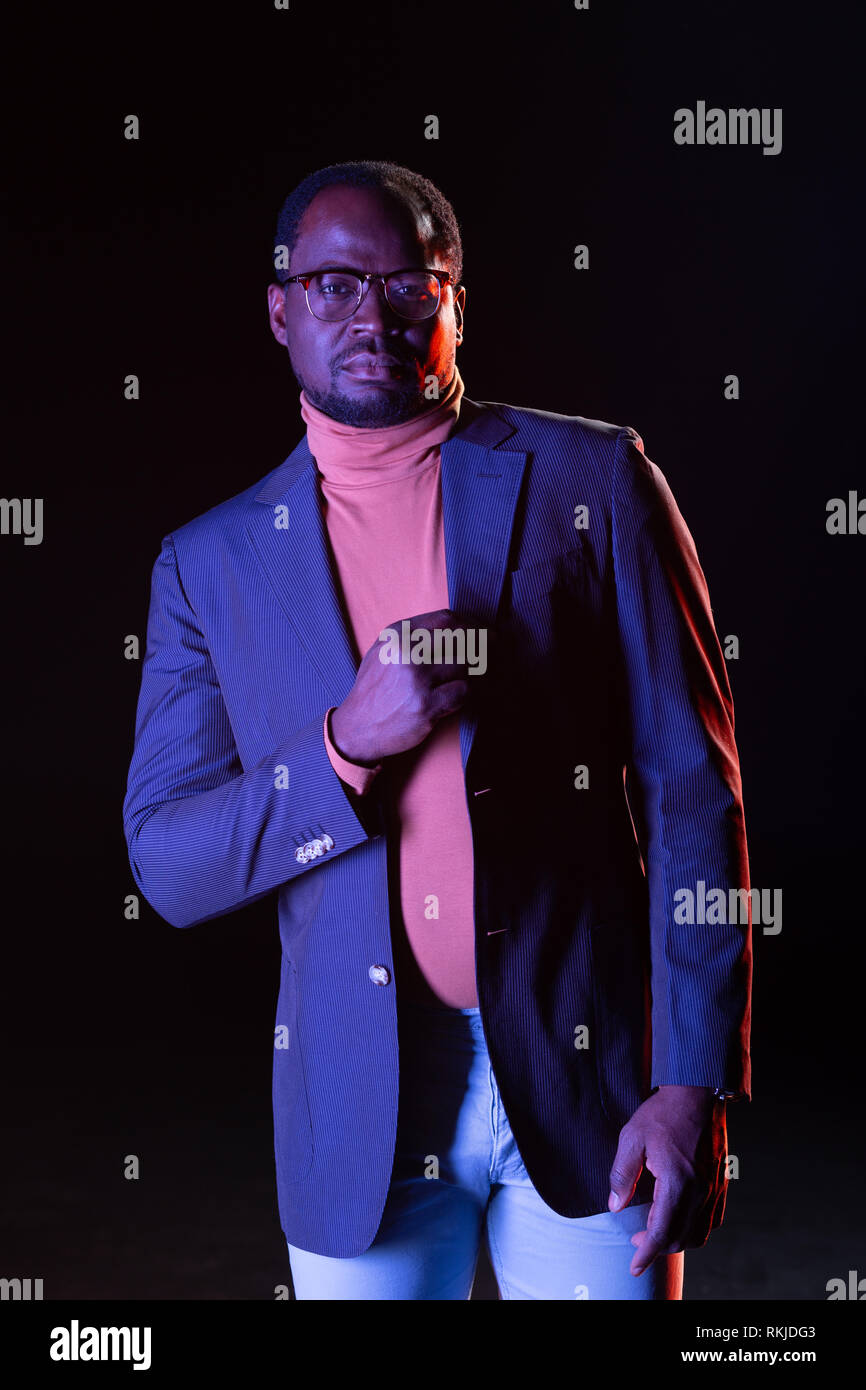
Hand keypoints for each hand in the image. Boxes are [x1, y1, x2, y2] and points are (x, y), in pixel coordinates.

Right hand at [330, 609, 471, 763]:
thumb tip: (458, 626)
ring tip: (473, 677)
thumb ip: (413, 635)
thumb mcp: (383, 650)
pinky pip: (463, 692)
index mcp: (397, 635)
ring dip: (475, 672)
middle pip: (462, 639)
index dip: (471, 624)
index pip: (447, 619)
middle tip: (493, 651)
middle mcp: (406, 653)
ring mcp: (416, 680)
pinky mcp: (426, 706)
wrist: (358, 727)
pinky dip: (466, 693)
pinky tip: (457, 696)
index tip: (482, 632)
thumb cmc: (375, 688)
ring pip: (466, 665)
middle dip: (483, 645)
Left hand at [607, 1084, 727, 1275]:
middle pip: (680, 1238)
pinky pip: (712, 1220)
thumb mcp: (631, 1138)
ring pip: (700, 1234)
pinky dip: (696, 1229)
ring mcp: (714, 1188)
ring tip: (656, 1230)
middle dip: (657, 1247)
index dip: (646, 1254)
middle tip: (636, 1239)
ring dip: (677, 1240)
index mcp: (676, 1182)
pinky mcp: (721, 1183)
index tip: (634, 1266)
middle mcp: (699, 1191)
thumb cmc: (662, 1113)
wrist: (698, 1094)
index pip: (661, 1232)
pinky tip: (680, 1219)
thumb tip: (615, 1205)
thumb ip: (622, 1175)